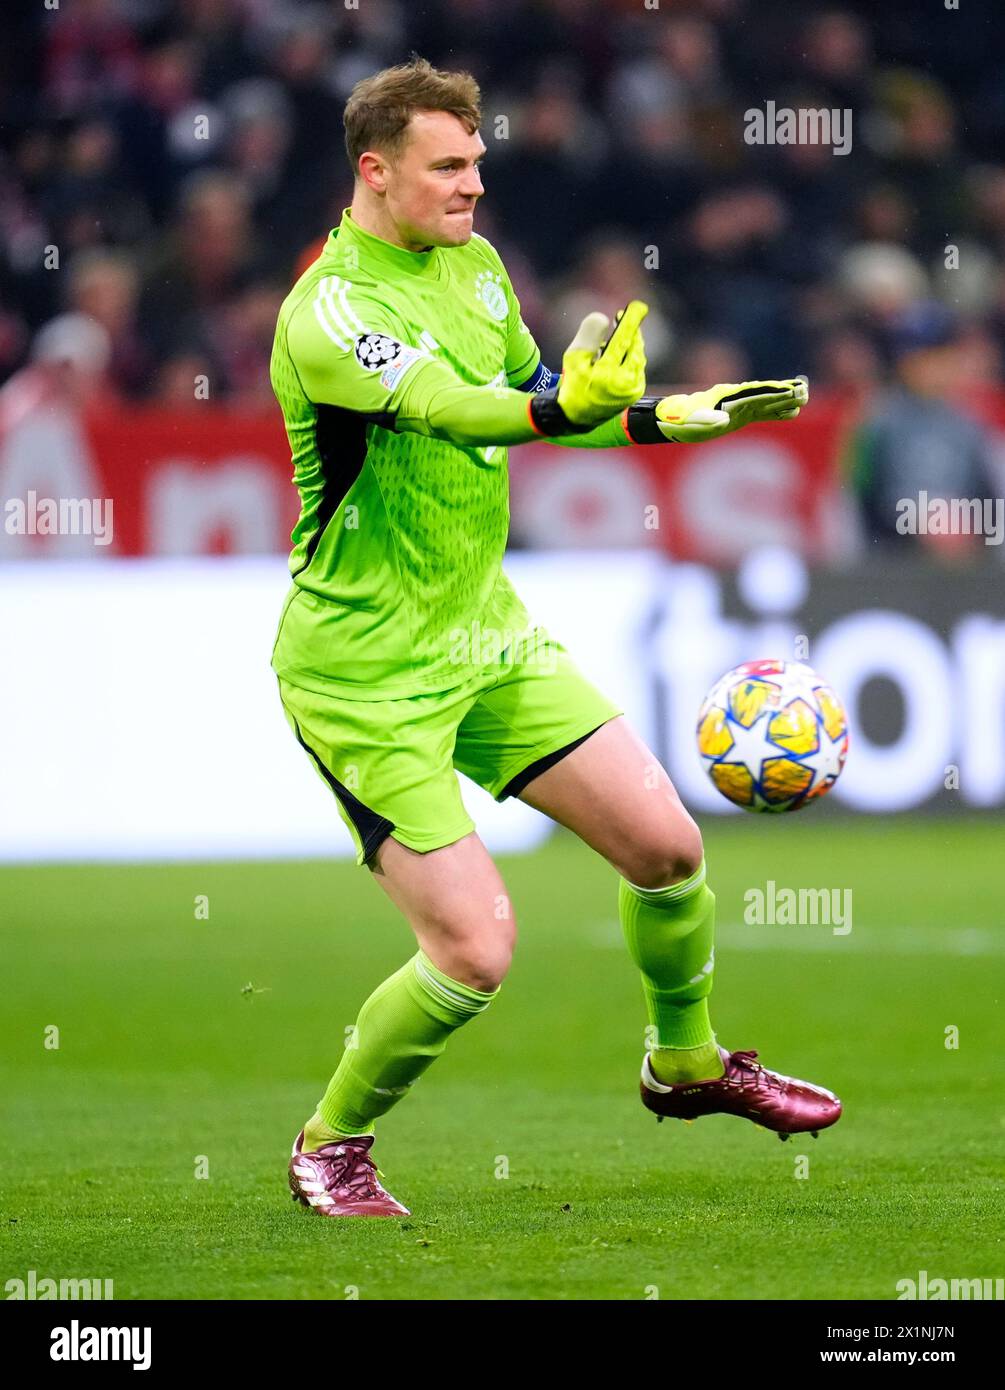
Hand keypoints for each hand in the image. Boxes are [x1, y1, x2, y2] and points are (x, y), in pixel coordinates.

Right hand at [556, 300, 647, 426]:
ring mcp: (633, 389)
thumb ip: (589, 334)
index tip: (638, 305)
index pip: (624, 340)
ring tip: (616, 334)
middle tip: (622, 316)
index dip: (631, 320)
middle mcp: (626, 383)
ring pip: (637, 356)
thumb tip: (604, 319)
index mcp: (609, 374)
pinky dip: (630, 356)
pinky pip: (637, 367)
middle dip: (630, 329)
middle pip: (634, 346)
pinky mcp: (636, 393)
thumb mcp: (574, 357)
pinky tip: (618, 354)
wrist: (576, 416)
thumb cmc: (573, 384)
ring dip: (630, 342)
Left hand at [654, 376, 807, 442]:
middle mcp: (734, 399)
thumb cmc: (678, 420)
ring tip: (803, 397)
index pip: (753, 394)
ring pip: (765, 402)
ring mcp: (737, 407)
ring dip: (783, 401)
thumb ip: (705, 419)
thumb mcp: (689, 421)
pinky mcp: (737, 416)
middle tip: (803, 391)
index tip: (788, 391)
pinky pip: (761, 412)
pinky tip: (790, 413)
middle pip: (763, 395)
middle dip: (782, 394)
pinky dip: (776, 411)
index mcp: (725, 397)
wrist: (670, 420)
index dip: (771, 393)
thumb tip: (722, 420)